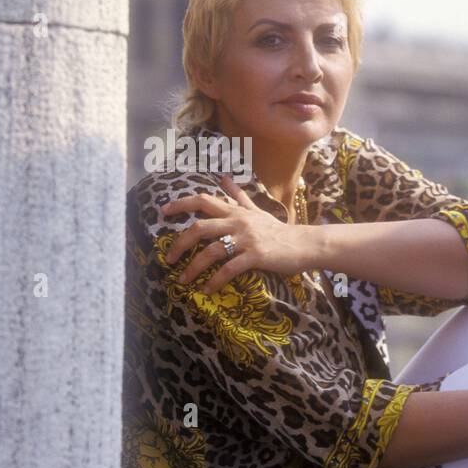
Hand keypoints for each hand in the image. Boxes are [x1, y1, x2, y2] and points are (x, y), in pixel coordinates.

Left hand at [159, 174, 314, 294]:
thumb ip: (238, 197)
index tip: (163, 212)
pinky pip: (229, 269)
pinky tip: (207, 290)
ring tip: (183, 280)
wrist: (304, 244)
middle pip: (199, 228)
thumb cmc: (280, 230)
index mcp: (236, 212)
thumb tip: (224, 178)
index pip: (203, 200)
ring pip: (211, 251)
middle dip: (179, 244)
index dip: (181, 204)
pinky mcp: (256, 257)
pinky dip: (215, 281)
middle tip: (168, 258)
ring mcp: (247, 240)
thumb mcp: (257, 211)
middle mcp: (238, 223)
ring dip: (193, 267)